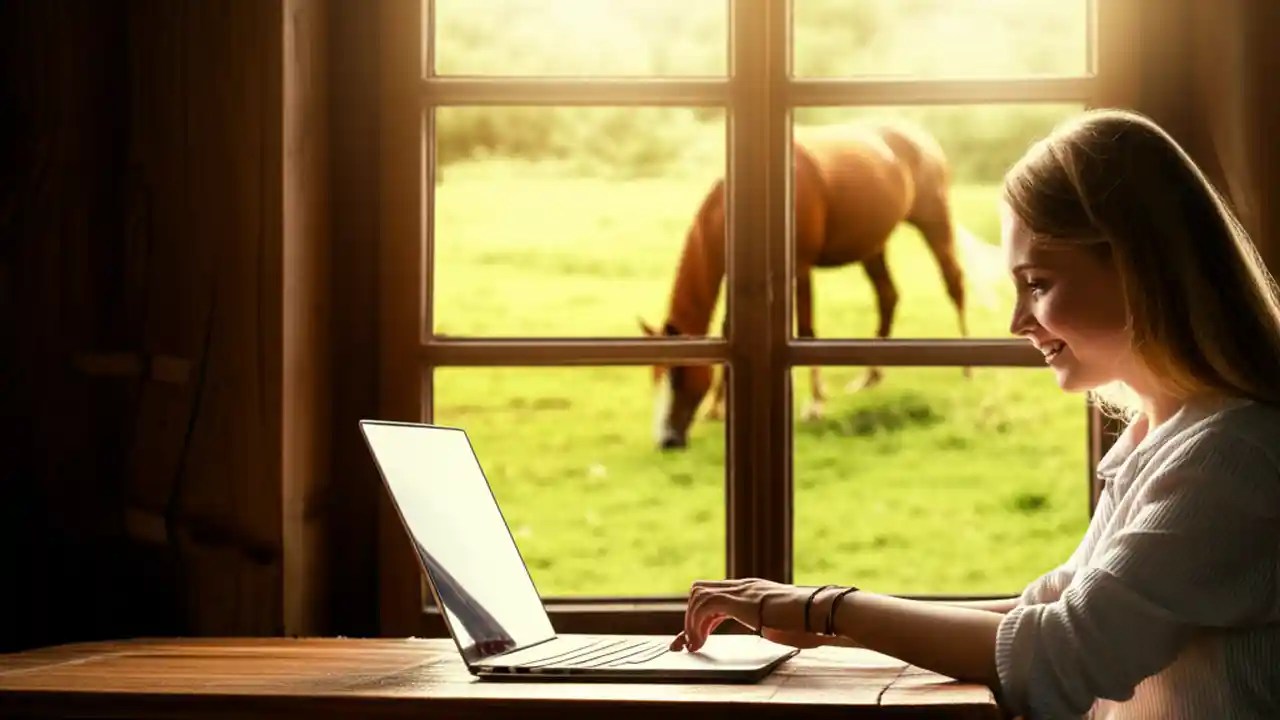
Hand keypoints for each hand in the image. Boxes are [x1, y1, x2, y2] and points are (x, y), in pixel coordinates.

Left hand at [669, 578, 808, 652]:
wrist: (820, 613)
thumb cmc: (808, 622)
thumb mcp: (780, 622)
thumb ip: (769, 621)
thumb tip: (768, 630)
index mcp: (753, 590)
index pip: (715, 595)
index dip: (701, 617)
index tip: (698, 637)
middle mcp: (744, 586)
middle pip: (700, 589)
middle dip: (690, 616)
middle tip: (692, 642)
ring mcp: (742, 590)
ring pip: (698, 595)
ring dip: (690, 621)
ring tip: (695, 645)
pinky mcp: (740, 600)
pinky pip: (706, 606)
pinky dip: (696, 624)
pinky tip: (701, 642)